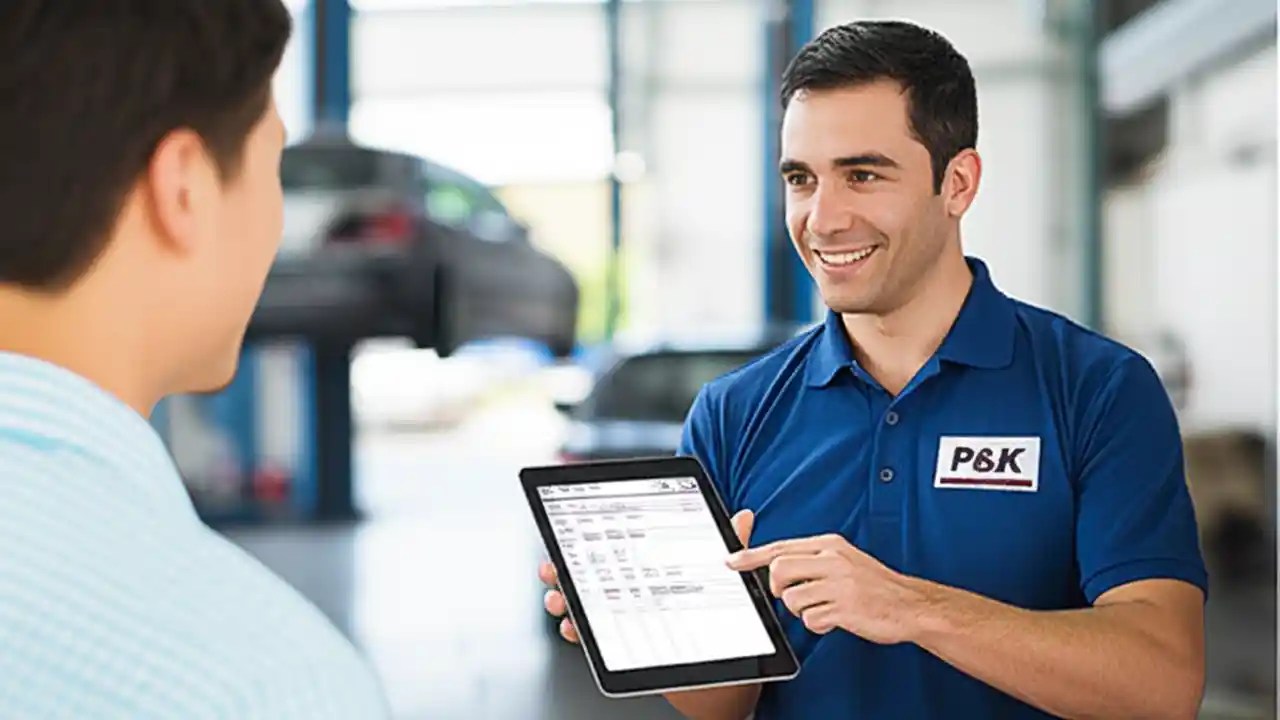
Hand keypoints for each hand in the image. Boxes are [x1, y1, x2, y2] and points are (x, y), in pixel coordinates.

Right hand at [540, 509, 757, 643]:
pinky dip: (578, 631)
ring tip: (560, 599)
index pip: (617, 545)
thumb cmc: (725, 622)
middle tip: (553, 567)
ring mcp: (625, 617)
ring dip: (564, 598)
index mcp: (652, 568)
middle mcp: (633, 590)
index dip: (589, 536)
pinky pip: (592, 637)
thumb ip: (730, 549)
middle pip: (590, 572)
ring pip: (583, 603)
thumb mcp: (728, 581)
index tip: (571, 533)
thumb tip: (744, 516)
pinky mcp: (623, 644)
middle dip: (563, 567)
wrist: (725, 672)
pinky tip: (574, 628)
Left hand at [726, 533, 928, 644]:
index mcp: (829, 545)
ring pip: (792, 598)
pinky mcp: (844, 607)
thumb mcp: (844, 559)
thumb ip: (813, 560)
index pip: (781, 546)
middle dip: (779, 589)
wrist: (908, 605)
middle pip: (779, 570)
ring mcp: (839, 583)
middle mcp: (832, 560)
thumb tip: (777, 565)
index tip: (732, 561)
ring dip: (802, 610)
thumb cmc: (873, 585)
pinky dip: (818, 625)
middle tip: (794, 596)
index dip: (752, 555)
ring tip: (823, 608)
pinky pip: (811, 620)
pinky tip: (835, 619)